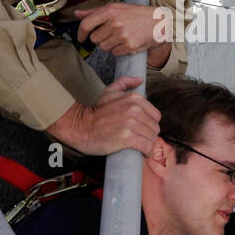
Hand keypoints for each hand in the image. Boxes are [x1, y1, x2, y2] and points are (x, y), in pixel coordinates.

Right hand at [45, 75, 160, 155]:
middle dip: (149, 136)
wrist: (79, 126)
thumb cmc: (94, 112)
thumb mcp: (108, 92)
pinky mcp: (127, 138)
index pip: (155, 116)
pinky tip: (141, 153)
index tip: (143, 131)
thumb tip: (139, 80)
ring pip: (152, 138)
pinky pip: (146, 147)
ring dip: (148, 145)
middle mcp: (134, 109)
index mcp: (134, 98)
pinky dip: (146, 152)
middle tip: (140, 140)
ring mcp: (131, 123)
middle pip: (155, 128)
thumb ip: (124, 83)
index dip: (150, 125)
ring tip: (139, 147)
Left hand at [72, 3, 165, 56]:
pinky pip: (114, 53)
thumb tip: (77, 14)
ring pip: (104, 47)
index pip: (86, 24)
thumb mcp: (116, 8)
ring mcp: (122, 35)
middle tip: (111, 33)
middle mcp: (115, 23)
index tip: (81, 37)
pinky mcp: (129, 46)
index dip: (81, 33)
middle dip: (100, 38)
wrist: (157, 22)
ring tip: (119, 36)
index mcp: (110, 11)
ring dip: (109, 44)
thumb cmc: (136, 14)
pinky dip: (118, 49)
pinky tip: (126, 41)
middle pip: (95, 39)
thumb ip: (95, 12)